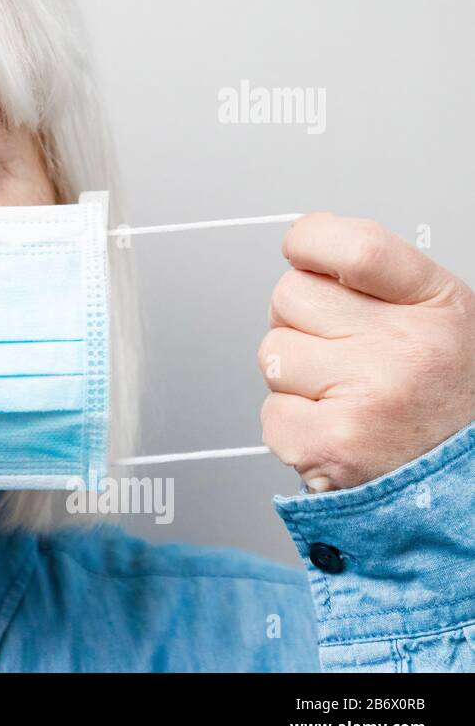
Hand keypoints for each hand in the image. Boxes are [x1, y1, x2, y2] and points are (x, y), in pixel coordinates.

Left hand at [259, 213, 474, 491]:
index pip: (356, 247)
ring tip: (343, 398)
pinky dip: (290, 426)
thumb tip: (306, 254)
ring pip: (273, 353)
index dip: (310, 241)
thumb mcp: (439, 320)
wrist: (465, 484)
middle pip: (290, 295)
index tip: (299, 250)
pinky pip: (270, 413)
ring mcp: (371, 395)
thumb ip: (377, 284)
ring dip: (293, 378)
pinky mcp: (334, 443)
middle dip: (297, 322)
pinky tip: (334, 432)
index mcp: (438, 304)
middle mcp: (408, 346)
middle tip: (338, 355)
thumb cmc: (444, 401)